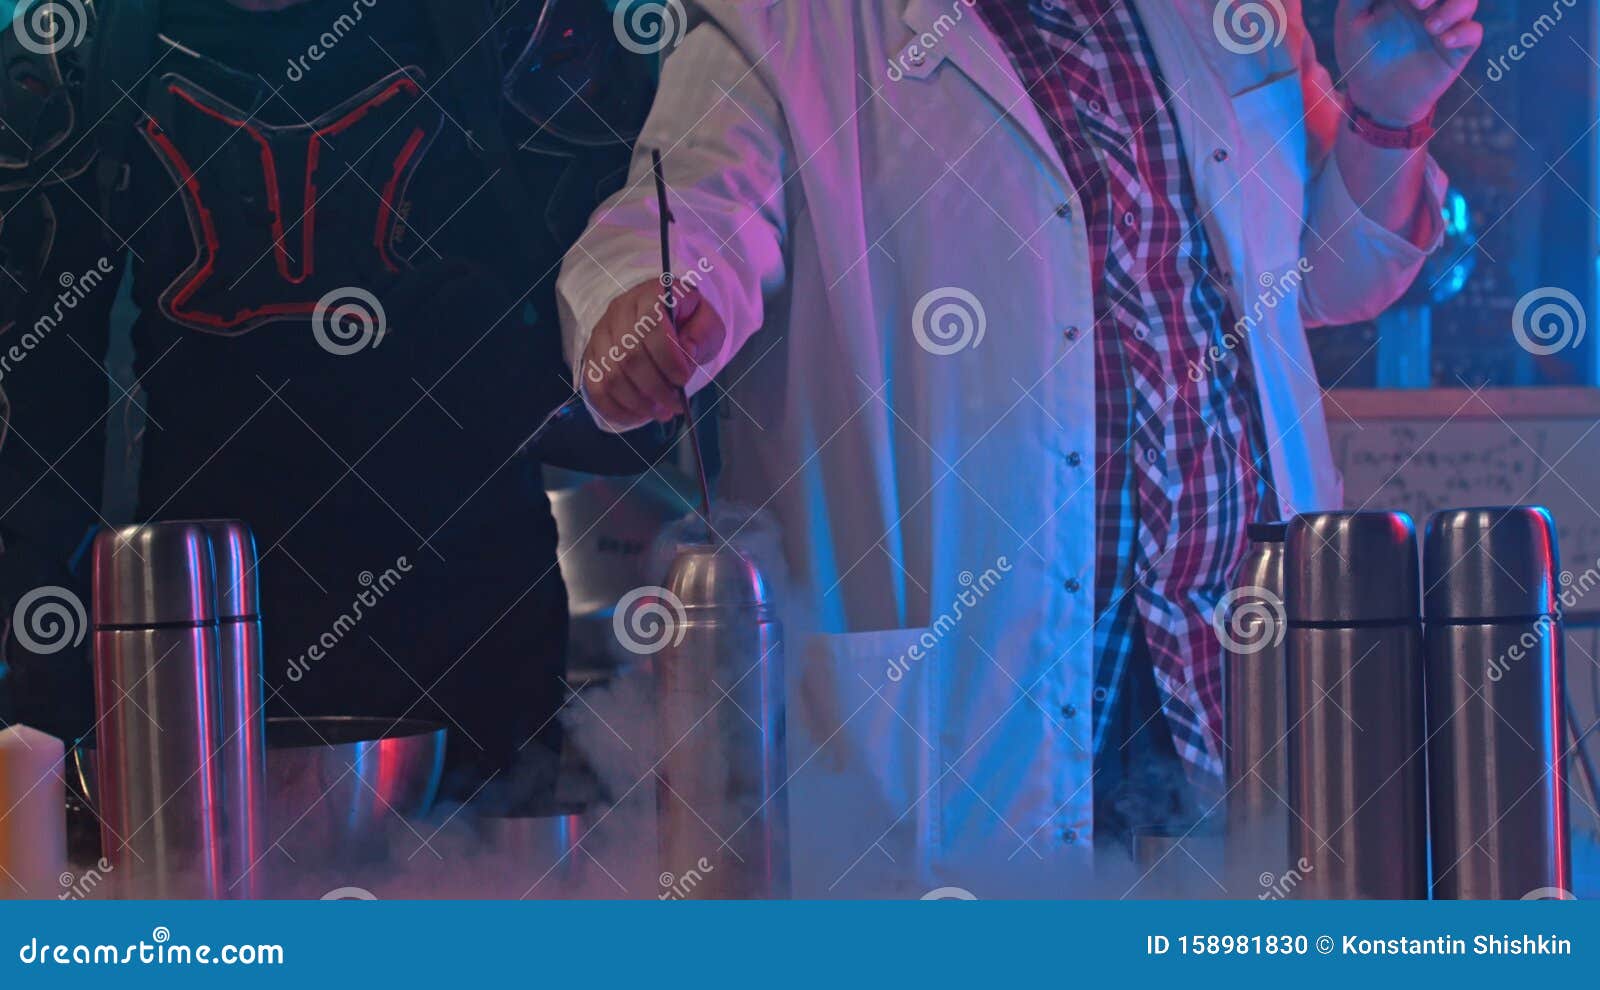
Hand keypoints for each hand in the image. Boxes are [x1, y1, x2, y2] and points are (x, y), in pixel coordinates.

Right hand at [579, 278, 725, 426]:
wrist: (665, 318)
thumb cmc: (686, 322)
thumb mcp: (707, 322)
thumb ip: (702, 335)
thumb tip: (686, 353)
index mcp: (652, 295)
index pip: (652, 326)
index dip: (668, 358)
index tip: (683, 379)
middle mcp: (620, 310)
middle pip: (629, 356)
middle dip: (655, 388)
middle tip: (674, 405)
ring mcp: (601, 333)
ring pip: (610, 375)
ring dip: (637, 402)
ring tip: (661, 412)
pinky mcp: (592, 355)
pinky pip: (594, 387)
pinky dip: (615, 408)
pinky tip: (637, 415)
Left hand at [1337, 0, 1482, 127]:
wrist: (1373, 97)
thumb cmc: (1360, 55)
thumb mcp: (1350, 20)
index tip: (1406, 0)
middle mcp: (1429, 5)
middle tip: (1417, 3)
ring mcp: (1445, 25)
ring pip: (1468, 1)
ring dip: (1454, 8)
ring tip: (1430, 27)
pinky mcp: (1455, 50)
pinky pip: (1474, 32)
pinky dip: (1463, 32)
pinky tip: (1445, 41)